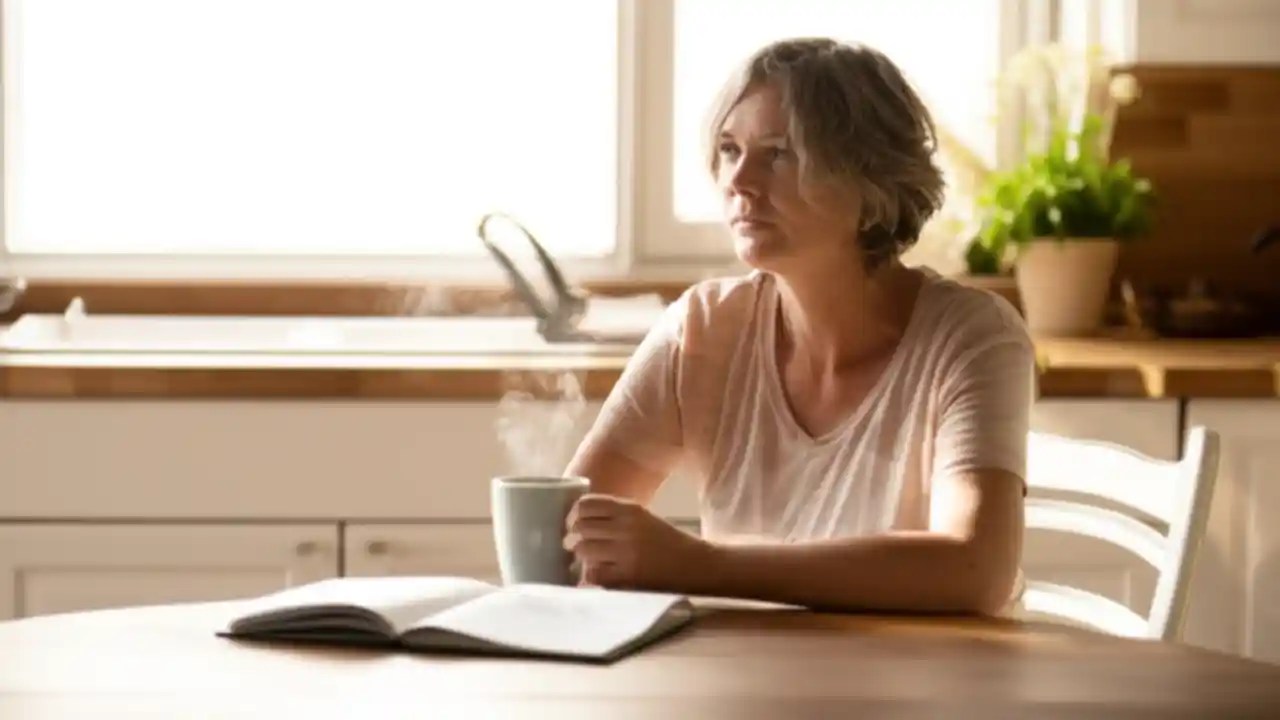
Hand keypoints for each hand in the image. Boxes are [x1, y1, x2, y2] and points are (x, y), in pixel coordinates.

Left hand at [564, 493, 711, 591]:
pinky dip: (591, 577)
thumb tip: (576, 520)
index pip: (586, 504)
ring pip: (582, 550)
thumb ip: (614, 516)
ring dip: (582, 558)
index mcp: (630, 509)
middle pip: (580, 527)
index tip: (574, 524)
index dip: (575, 514)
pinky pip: (593, 574)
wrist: (696, 565)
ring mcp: (626, 552)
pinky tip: (601, 576)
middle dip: (576, 538)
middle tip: (580, 547)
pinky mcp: (627, 576)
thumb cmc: (666, 542)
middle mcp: (626, 527)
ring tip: (592, 562)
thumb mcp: (642, 518)